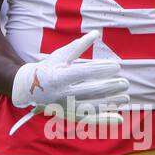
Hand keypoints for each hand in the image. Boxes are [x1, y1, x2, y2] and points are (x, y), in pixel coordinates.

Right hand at [11, 29, 129, 128]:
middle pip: (90, 91)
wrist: (28, 89)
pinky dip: (104, 121)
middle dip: (110, 87)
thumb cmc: (48, 67)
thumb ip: (78, 46)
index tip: (117, 66)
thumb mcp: (60, 55)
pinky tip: (119, 118)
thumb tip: (96, 33)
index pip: (83, 73)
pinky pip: (89, 121)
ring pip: (92, 107)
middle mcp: (62, 94)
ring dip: (111, 103)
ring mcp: (66, 107)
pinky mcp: (69, 116)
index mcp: (58, 77)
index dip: (101, 69)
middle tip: (126, 83)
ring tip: (126, 97)